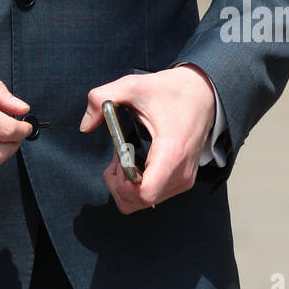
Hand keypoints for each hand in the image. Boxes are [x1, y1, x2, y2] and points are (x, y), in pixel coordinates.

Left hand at [80, 65, 215, 213]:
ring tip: (126, 157)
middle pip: (140, 202)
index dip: (121, 184)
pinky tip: (136, 161)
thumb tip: (85, 125)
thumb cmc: (171, 90)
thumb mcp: (132, 85)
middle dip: (118, 184)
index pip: (144, 193)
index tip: (116, 161)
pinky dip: (138, 185)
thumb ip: (101, 98)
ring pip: (145, 203)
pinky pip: (154, 196)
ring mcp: (184, 180)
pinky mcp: (183, 180)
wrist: (203, 93)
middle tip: (117, 157)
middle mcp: (181, 173)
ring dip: (127, 185)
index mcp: (171, 153)